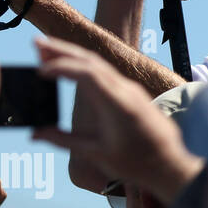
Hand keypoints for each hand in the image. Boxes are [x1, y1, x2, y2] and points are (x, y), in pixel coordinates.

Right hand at [32, 36, 202, 201]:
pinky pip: (106, 73)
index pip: (88, 74)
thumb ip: (64, 140)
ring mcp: (132, 90)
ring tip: (45, 51)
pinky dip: (84, 66)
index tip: (40, 70)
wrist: (172, 164)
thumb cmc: (137, 163)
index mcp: (118, 104)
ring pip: (99, 64)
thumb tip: (35, 132)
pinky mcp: (133, 93)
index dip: (62, 67)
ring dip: (72, 56)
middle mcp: (127, 91)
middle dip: (63, 50)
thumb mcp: (97, 154)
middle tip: (36, 42)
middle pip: (92, 62)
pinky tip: (69, 68)